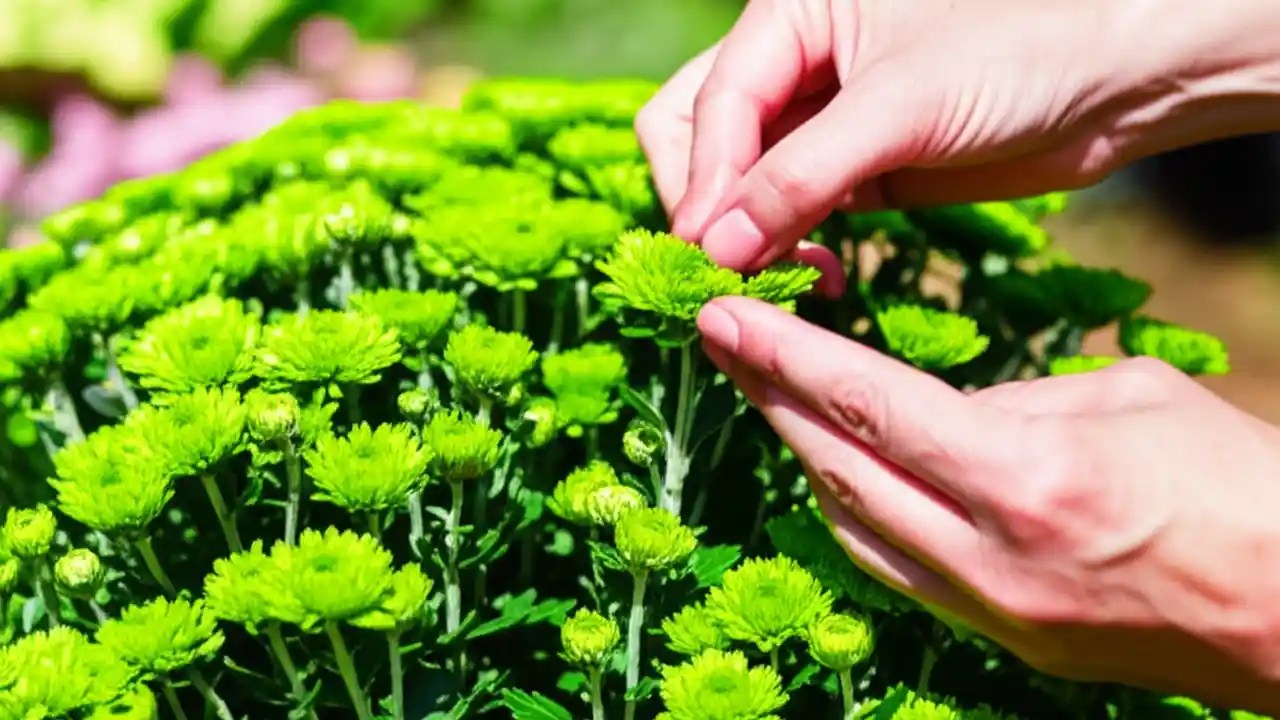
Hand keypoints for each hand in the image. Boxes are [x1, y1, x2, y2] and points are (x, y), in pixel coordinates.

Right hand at [637, 0, 1279, 271]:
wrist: (1118, 79)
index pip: (710, 102)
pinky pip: (788, 213)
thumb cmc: (1018, 49)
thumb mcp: (900, 105)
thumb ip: (800, 174)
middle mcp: (793, 63)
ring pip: (739, 182)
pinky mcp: (854, 169)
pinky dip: (788, 249)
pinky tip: (819, 277)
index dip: (703, 180)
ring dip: (747, 237)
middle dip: (707, 204)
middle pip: (699, 135)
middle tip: (731, 273)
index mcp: (791, 14)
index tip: (709, 253)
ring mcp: (821, 120)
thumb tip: (715, 247)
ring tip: (786, 281)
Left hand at [697, 296, 1279, 713]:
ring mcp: (993, 612)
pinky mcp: (1005, 641)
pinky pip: (898, 570)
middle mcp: (991, 556)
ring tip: (772, 398)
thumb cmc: (1240, 481)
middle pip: (839, 468)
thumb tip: (938, 413)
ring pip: (855, 528)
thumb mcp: (1129, 399)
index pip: (867, 405)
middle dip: (769, 400)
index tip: (722, 317)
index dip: (782, 356)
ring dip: (805, 458)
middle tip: (725, 345)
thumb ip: (1015, 403)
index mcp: (1027, 478)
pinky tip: (843, 472)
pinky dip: (857, 514)